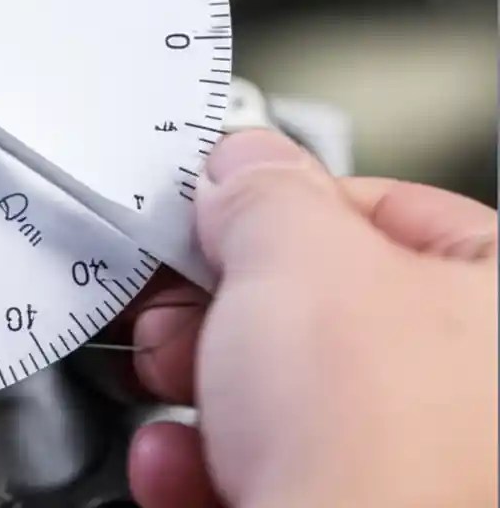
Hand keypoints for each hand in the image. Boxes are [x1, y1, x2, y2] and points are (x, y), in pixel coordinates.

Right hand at [127, 130, 497, 506]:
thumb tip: (239, 169)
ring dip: (198, 389)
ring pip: (278, 400)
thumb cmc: (381, 443)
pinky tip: (180, 463)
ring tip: (174, 383)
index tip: (215, 216)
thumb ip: (264, 191)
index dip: (282, 206)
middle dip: (221, 308)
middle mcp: (477, 394)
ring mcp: (415, 470)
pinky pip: (263, 474)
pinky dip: (204, 465)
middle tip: (181, 303)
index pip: (387, 211)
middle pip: (317, 312)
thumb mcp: (295, 258)